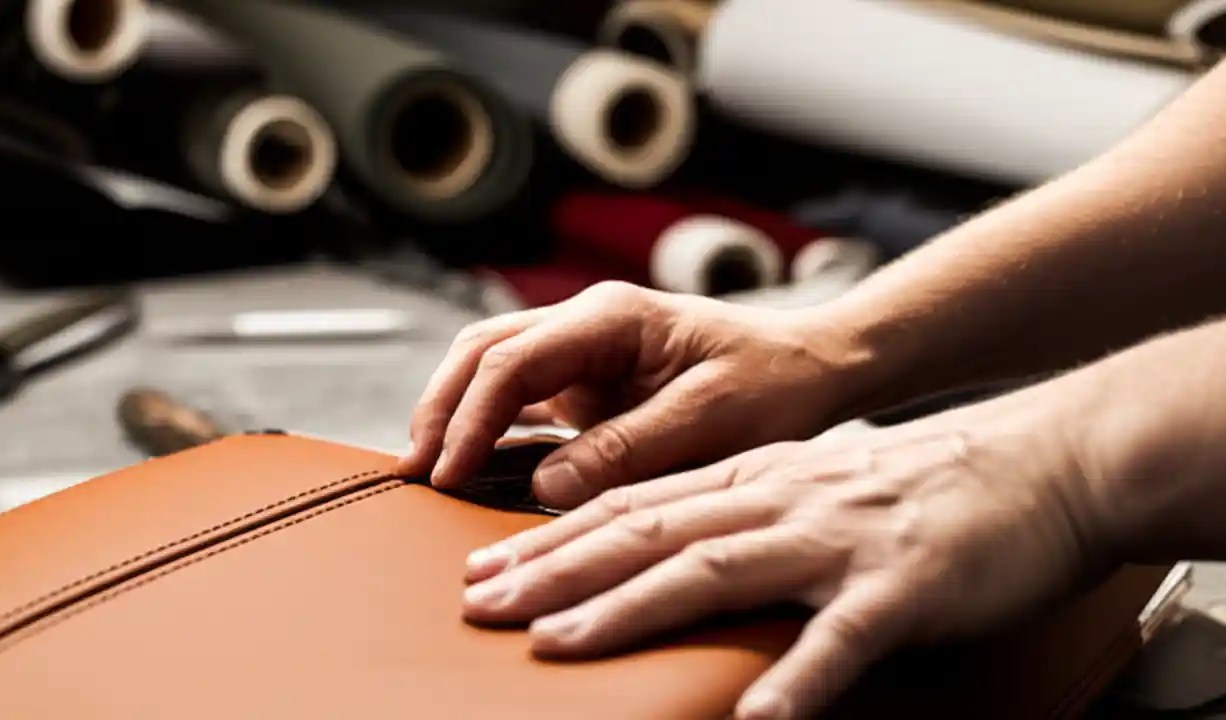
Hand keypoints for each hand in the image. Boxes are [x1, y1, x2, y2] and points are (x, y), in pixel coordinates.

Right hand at [400, 281, 868, 507]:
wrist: (811, 368)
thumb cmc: (773, 384)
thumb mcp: (711, 419)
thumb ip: (626, 448)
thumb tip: (542, 487)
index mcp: (610, 317)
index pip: (512, 360)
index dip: (471, 416)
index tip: (448, 472)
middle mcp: (586, 326)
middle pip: (483, 353)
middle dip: (442, 408)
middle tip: (414, 472)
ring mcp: (583, 354)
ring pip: (492, 370)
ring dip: (456, 414)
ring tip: (427, 471)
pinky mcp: (589, 386)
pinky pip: (521, 401)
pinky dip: (489, 430)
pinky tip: (472, 468)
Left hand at [457, 392, 1115, 718]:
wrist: (1043, 460)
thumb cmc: (925, 483)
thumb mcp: (817, 483)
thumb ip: (747, 511)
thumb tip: (673, 554)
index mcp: (759, 477)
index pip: (634, 502)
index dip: (554, 537)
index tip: (486, 566)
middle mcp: (782, 500)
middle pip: (648, 532)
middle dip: (556, 568)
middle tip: (480, 601)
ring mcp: (839, 542)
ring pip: (714, 570)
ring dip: (629, 609)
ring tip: (559, 645)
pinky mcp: (903, 587)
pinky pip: (841, 640)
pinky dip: (794, 680)